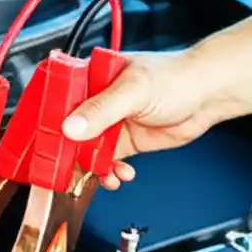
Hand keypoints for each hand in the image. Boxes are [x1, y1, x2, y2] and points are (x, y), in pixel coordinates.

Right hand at [61, 50, 227, 189]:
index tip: (42, 144)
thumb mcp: (134, 91)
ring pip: (85, 150)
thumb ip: (102, 109)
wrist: (208, 96)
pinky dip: (109, 173)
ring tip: (102, 174)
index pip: (57, 99)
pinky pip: (105, 162)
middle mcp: (96, 100)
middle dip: (68, 153)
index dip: (46, 122)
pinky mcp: (123, 142)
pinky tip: (119, 175)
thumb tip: (71, 127)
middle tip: (69, 169)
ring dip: (90, 167)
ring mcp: (109, 123)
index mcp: (91, 76)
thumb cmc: (176, 77)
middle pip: (67, 131)